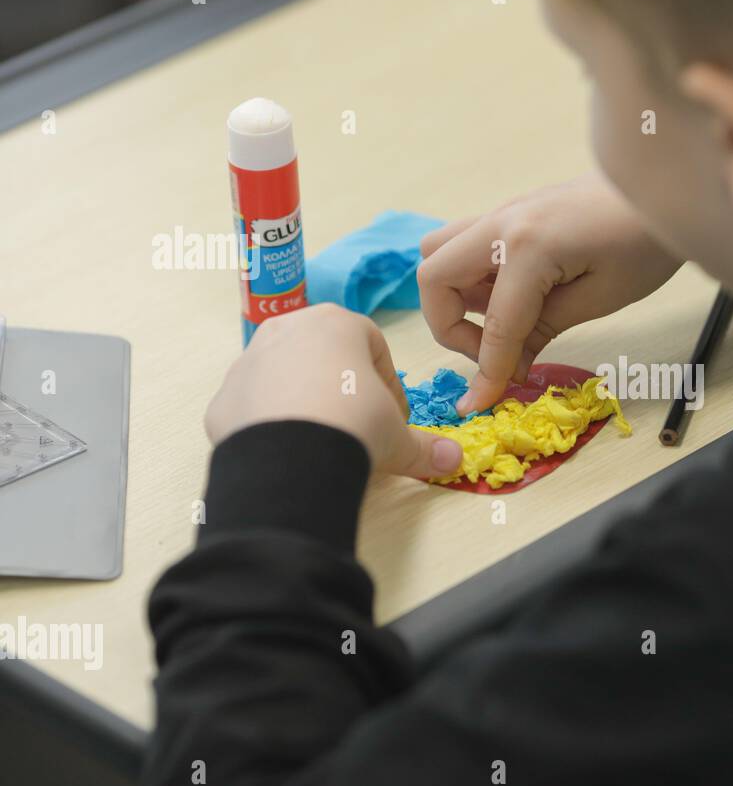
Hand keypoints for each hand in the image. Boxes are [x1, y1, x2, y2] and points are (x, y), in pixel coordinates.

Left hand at [205, 304, 462, 479]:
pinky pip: (253, 408)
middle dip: (342, 388)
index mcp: (338, 323)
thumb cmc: (356, 423)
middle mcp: (288, 330)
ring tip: (321, 442)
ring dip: (304, 404)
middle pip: (324, 355)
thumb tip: (456, 462)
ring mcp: (249, 361)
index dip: (388, 384)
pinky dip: (270, 427)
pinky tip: (288, 454)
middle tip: (357, 426)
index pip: (373, 346)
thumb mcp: (399, 438)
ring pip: (284, 378)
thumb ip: (426, 448)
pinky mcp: (224, 398)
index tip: (393, 417)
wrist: (291, 456)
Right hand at [416, 171, 682, 414]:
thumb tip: (507, 370)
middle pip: (433, 276)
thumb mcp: (599, 297)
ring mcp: (503, 212)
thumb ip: (543, 331)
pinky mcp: (511, 214)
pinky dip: (471, 278)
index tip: (481, 403)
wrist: (660, 191)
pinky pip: (465, 245)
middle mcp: (502, 222)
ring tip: (499, 322)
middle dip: (450, 326)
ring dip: (453, 297)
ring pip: (439, 252)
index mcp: (527, 246)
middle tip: (491, 352)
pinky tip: (512, 299)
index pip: (494, 323)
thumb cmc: (644, 242)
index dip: (487, 371)